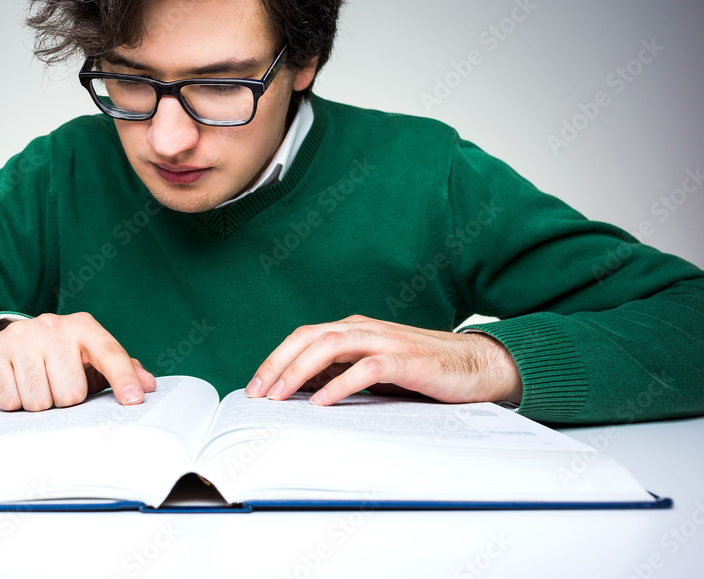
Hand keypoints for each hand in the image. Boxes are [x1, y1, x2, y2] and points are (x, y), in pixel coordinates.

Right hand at [0, 312, 155, 410]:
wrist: (5, 343)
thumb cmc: (58, 356)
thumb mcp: (90, 358)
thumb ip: (121, 369)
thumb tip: (148, 385)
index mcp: (83, 327)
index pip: (109, 353)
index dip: (123, 378)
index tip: (133, 401)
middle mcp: (53, 327)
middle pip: (71, 392)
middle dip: (65, 399)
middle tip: (57, 385)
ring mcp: (22, 338)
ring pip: (39, 401)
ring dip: (39, 403)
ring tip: (36, 384)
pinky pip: (11, 401)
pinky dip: (14, 402)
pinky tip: (16, 385)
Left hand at [244, 315, 521, 406]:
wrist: (477, 365)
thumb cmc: (422, 370)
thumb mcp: (374, 369)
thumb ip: (340, 372)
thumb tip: (299, 389)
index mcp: (354, 330)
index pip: (303, 337)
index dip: (275, 359)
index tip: (255, 387)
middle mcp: (365, 330)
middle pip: (309, 337)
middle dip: (278, 364)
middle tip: (258, 394)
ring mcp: (386, 342)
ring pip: (331, 346)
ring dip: (299, 371)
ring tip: (280, 395)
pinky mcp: (407, 361)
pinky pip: (366, 368)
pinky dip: (340, 384)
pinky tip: (323, 401)